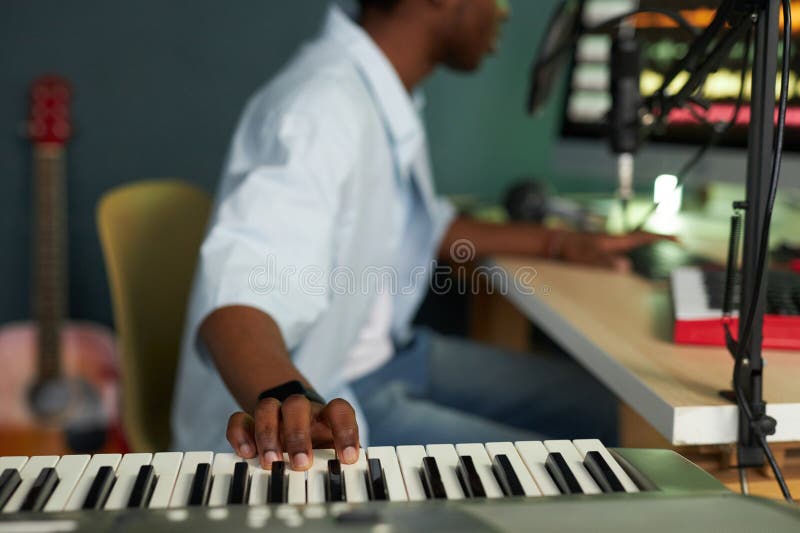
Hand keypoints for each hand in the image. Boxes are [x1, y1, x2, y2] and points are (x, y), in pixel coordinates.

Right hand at [226, 396, 359, 470]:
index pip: (339, 409)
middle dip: (297, 434)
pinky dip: (240, 434)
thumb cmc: (320, 448)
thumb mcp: (334, 455)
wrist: (298, 434)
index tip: (347, 458)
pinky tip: (246, 454)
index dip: (345, 430)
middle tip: (301, 463)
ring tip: (271, 462)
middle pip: (297, 404)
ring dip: (267, 433)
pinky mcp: (251, 424)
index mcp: (325, 415)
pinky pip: (240, 418)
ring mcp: (274, 415)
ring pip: (267, 406)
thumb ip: (340, 464)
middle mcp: (300, 411)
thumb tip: (351, 480)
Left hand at [556, 230, 671, 270]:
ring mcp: (609, 248)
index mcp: (615, 241)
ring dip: (645, 251)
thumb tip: (626, 267)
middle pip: (642, 241)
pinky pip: (621, 257)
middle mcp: (615, 243)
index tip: (679, 240)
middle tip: (677, 244)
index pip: (644, 237)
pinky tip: (630, 270)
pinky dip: (630, 262)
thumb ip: (605, 262)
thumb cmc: (570, 249)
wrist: (554, 244)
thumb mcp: (588, 257)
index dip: (662, 237)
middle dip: (659, 243)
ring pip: (632, 250)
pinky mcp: (602, 253)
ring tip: (660, 258)